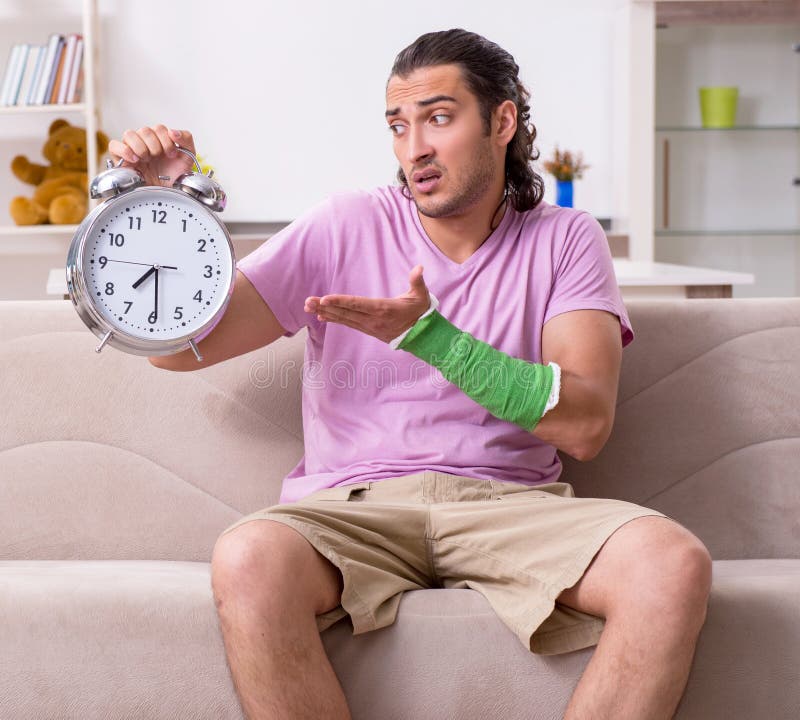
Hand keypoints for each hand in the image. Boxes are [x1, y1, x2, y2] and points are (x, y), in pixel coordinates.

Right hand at [107, 124, 195, 186]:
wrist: (165, 195)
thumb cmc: (175, 177)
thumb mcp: (188, 157)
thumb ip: (186, 138)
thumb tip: (173, 131)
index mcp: (159, 139)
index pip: (159, 128)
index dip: (166, 140)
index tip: (172, 154)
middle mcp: (144, 142)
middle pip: (145, 130)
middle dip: (156, 145)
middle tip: (159, 158)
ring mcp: (131, 149)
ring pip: (129, 134)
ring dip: (141, 147)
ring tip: (147, 160)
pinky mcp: (119, 158)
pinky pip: (114, 145)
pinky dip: (125, 150)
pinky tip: (135, 159)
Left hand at [304, 265, 430, 343]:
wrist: (422, 335)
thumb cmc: (420, 312)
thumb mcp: (421, 296)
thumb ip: (418, 281)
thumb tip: (420, 268)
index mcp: (383, 309)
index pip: (358, 304)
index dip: (340, 301)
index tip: (325, 299)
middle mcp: (373, 320)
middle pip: (345, 312)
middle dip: (325, 307)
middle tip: (308, 302)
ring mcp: (369, 327)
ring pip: (344, 319)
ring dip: (326, 313)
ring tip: (309, 307)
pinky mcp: (368, 330)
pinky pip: (348, 324)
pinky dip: (334, 319)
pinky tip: (321, 316)